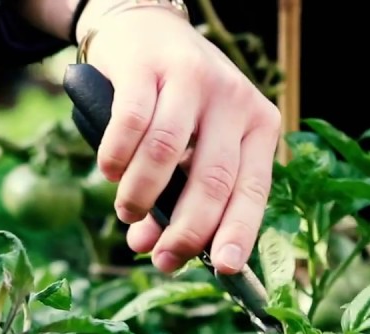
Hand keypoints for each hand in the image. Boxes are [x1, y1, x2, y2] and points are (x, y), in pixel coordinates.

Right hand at [77, 1, 280, 274]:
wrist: (147, 28)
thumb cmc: (176, 104)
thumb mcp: (194, 146)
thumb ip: (179, 197)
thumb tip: (152, 249)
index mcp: (259, 125)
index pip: (254, 189)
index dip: (239, 232)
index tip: (226, 268)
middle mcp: (233, 100)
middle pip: (212, 179)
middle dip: (185, 229)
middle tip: (162, 258)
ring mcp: (192, 78)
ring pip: (166, 153)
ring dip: (141, 195)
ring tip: (126, 211)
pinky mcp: (148, 66)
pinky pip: (130, 123)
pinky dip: (117, 157)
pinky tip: (109, 171)